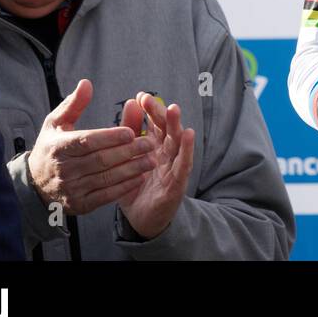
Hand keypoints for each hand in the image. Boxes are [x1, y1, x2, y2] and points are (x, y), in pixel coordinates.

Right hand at [28, 79, 157, 215]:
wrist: (35, 185)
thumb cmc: (51, 148)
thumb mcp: (55, 124)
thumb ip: (73, 104)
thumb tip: (87, 83)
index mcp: (58, 147)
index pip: (87, 142)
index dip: (110, 137)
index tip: (131, 132)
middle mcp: (64, 170)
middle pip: (100, 160)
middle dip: (128, 152)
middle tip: (150, 144)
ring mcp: (71, 189)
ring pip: (106, 179)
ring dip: (131, 170)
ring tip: (152, 160)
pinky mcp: (79, 205)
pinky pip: (105, 196)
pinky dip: (124, 187)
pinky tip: (140, 177)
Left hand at [117, 92, 195, 239]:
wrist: (143, 220)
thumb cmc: (136, 187)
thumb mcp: (128, 158)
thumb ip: (130, 132)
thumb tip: (131, 102)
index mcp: (155, 147)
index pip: (155, 124)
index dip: (151, 110)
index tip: (141, 96)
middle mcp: (168, 155)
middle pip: (167, 130)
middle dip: (162, 114)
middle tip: (153, 100)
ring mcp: (174, 168)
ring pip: (178, 144)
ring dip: (176, 126)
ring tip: (173, 109)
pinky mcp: (177, 185)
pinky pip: (184, 165)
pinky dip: (187, 150)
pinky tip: (188, 134)